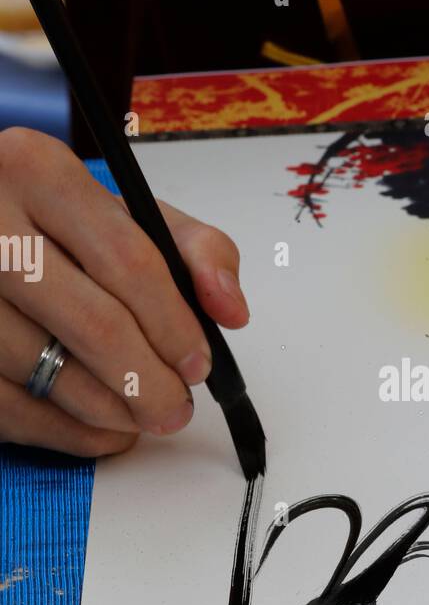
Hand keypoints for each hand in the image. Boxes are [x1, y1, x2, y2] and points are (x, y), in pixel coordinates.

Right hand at [0, 127, 248, 456]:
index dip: (173, 324)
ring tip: (142, 415)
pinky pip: (13, 409)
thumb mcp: (124, 212)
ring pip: (49, 374)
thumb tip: (231, 310)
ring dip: (113, 412)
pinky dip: (69, 433)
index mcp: (37, 171)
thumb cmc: (55, 225)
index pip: (127, 259)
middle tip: (176, 408)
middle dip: (150, 382)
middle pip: (92, 324)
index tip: (198, 363)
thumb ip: (194, 250)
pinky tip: (104, 429)